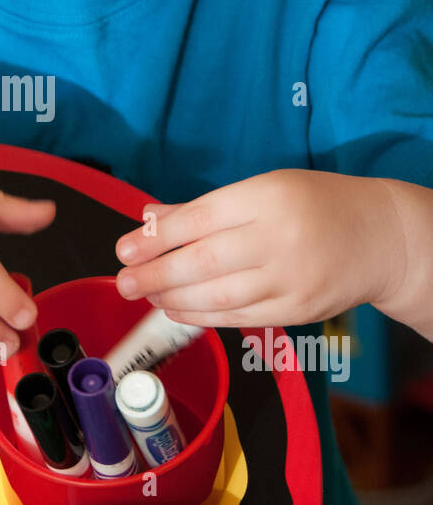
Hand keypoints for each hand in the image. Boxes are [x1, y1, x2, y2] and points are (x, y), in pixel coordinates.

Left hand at [113, 169, 400, 327]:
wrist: (380, 237)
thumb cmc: (315, 205)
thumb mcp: (264, 188)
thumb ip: (206, 208)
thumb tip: (150, 219)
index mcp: (267, 197)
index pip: (199, 220)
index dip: (157, 238)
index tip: (124, 249)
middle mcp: (278, 238)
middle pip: (203, 262)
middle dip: (156, 274)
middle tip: (123, 282)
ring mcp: (289, 278)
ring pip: (218, 295)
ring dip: (173, 298)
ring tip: (146, 294)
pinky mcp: (296, 310)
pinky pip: (239, 316)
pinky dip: (202, 315)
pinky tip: (177, 309)